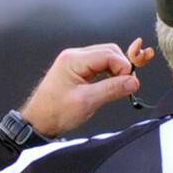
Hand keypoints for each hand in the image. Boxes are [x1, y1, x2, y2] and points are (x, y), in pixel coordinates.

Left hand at [20, 39, 155, 136]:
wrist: (39, 121)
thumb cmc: (56, 112)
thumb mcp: (87, 102)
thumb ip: (112, 89)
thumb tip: (133, 82)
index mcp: (73, 60)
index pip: (108, 54)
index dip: (124, 67)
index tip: (131, 83)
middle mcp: (74, 56)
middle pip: (109, 52)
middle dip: (122, 67)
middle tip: (128, 85)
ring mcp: (75, 62)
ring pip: (106, 58)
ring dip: (116, 71)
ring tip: (120, 87)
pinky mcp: (78, 70)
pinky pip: (99, 66)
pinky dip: (109, 74)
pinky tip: (111, 86)